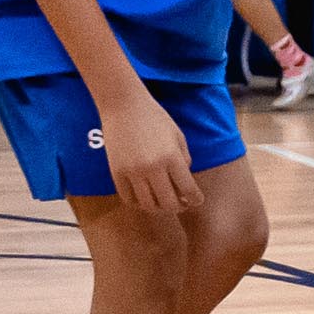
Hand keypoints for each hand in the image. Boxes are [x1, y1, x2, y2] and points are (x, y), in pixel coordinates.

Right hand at [101, 88, 201, 212]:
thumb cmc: (154, 117)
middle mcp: (153, 168)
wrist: (123, 106)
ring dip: (158, 208)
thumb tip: (185, 183)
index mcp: (172, 157)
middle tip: (181, 204)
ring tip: (163, 203)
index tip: (197, 201)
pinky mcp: (117, 173)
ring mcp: (133, 172)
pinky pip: (129, 198)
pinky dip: (139, 203)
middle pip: (168, 203)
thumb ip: (184, 159)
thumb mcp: (177, 135)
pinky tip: (145, 198)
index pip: (188, 189)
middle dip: (178, 207)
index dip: (195, 199)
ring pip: (148, 204)